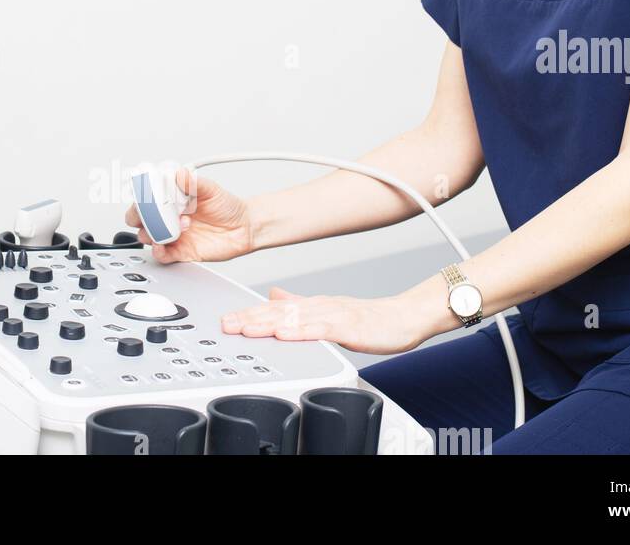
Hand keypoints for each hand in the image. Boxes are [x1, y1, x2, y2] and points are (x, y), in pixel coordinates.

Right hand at [125, 168, 255, 263]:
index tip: (143, 197)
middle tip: (148, 215)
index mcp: (173, 200)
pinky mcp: (182, 251)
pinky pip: (163, 255)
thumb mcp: (211, 190)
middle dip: (138, 217)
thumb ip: (194, 183)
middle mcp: (171, 218)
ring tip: (169, 228)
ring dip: (152, 233)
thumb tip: (180, 174)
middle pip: (142, 220)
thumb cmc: (227, 207)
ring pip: (149, 237)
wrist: (245, 227)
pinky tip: (160, 246)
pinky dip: (157, 252)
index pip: (147, 199)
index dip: (140, 199)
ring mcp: (175, 235)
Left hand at [220, 287, 428, 354]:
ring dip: (268, 324)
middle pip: (279, 312)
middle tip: (225, 325)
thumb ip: (300, 303)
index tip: (225, 319)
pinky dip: (301, 332)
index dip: (249, 314)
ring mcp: (333, 316)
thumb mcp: (328, 310)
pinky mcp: (348, 327)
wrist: (404, 318)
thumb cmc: (370, 318)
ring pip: (295, 319)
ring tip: (245, 329)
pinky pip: (321, 330)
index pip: (275, 309)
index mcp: (312, 305)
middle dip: (250, 319)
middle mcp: (318, 307)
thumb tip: (274, 294)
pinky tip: (284, 335)